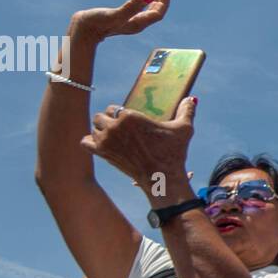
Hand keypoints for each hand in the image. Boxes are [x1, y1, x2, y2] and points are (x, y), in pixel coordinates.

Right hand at [68, 0, 170, 43]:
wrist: (82, 31)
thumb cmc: (98, 23)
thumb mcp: (116, 15)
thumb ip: (132, 7)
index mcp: (137, 24)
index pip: (156, 15)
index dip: (163, 4)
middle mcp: (135, 25)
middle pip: (154, 15)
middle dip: (160, 4)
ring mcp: (128, 23)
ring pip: (147, 15)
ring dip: (153, 5)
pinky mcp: (121, 21)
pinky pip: (138, 14)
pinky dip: (143, 6)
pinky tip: (141, 2)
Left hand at [80, 97, 196, 195]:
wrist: (162, 178)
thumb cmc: (172, 153)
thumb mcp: (183, 129)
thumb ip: (186, 111)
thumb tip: (191, 99)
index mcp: (130, 116)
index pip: (114, 108)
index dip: (119, 114)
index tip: (128, 122)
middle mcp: (115, 126)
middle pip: (100, 116)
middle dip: (108, 121)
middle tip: (119, 130)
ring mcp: (106, 141)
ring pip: (93, 129)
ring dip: (101, 132)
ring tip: (112, 138)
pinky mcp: (103, 154)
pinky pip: (85, 143)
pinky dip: (90, 142)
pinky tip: (100, 144)